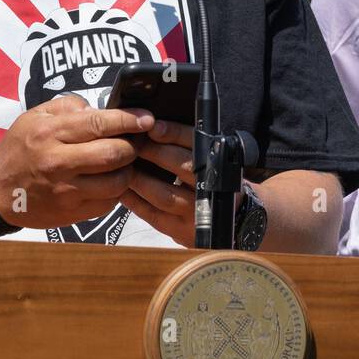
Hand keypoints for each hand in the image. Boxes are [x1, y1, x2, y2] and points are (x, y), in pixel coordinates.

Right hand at [0, 94, 153, 230]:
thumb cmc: (21, 148)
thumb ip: (69, 107)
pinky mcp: (72, 214)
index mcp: (50, 133)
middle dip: (133, 146)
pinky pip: (109, 202)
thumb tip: (101, 110)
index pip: (99, 124)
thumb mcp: (35, 116)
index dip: (129, 120)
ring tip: (124, 162)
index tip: (147, 118)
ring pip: (117, 182)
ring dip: (129, 170)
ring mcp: (66, 192)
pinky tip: (110, 180)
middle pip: (114, 154)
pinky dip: (117, 190)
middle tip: (137, 141)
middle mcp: (58, 163)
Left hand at [121, 119, 238, 247]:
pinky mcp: (182, 231)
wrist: (235, 221)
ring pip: (165, 194)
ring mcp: (197, 213)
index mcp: (220, 164)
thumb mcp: (213, 162)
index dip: (174, 133)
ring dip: (140, 180)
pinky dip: (136, 203)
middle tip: (134, 145)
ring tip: (124, 168)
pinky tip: (123, 192)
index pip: (198, 143)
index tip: (154, 127)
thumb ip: (190, 147)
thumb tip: (155, 127)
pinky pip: (154, 216)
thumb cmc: (214, 182)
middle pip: (182, 167)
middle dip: (155, 153)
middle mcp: (212, 188)